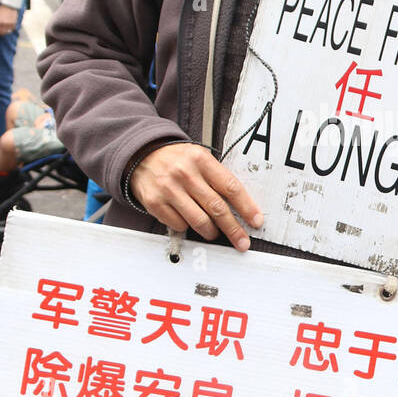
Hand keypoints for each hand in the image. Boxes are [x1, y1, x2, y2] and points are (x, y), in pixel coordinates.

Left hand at [0, 4, 18, 35]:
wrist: (9, 6)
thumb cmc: (2, 9)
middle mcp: (3, 23)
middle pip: (0, 32)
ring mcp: (8, 24)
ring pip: (6, 32)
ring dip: (4, 32)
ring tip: (3, 32)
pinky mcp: (13, 24)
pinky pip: (11, 29)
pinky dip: (9, 30)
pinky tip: (8, 29)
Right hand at [130, 142, 263, 249]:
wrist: (142, 155)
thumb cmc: (176, 159)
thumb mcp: (199, 158)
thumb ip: (216, 177)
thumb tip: (241, 206)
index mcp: (201, 160)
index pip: (230, 187)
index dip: (246, 206)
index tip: (256, 220)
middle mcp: (185, 174)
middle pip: (217, 208)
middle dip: (233, 229)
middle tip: (242, 241)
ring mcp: (169, 189)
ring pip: (199, 221)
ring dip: (211, 232)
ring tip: (214, 232)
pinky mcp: (156, 203)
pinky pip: (179, 224)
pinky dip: (187, 227)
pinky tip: (188, 220)